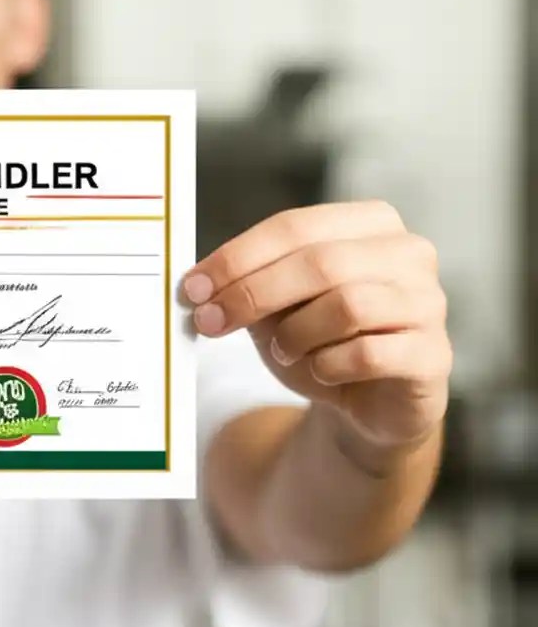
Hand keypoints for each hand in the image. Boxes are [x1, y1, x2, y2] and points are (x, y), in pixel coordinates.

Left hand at [184, 201, 451, 448]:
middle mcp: (408, 253)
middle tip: (209, 322)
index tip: (192, 287)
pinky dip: (329, 365)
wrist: (366, 402)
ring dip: (296, 334)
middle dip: (253, 293)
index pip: (293, 227)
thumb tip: (196, 286)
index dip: (237, 257)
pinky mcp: (434, 355)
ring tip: (282, 350)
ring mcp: (428, 303)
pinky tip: (319, 372)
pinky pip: (371, 354)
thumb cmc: (320, 340)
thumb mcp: (276, 307)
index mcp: (368, 223)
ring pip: (348, 305)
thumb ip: (246, 286)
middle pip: (319, 262)